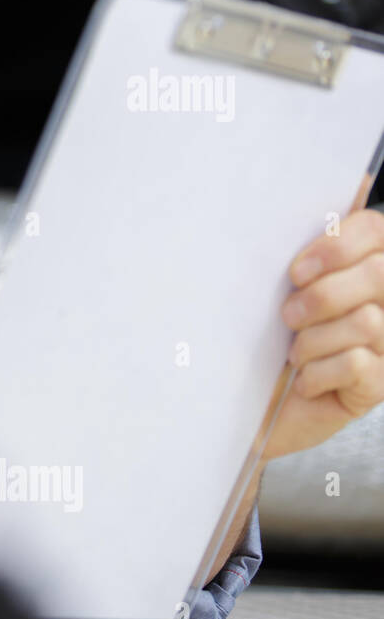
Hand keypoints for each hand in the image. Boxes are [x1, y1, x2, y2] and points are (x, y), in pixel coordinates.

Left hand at [269, 206, 383, 459]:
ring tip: (294, 355)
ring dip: (313, 340)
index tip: (295, 272)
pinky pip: (357, 363)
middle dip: (323, 296)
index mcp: (364, 268)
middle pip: (378, 274)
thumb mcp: (273, 293)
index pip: (375, 229)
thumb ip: (296, 259)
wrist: (247, 410)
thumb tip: (311, 208)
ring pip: (367, 321)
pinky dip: (317, 372)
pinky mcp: (379, 387)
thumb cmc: (262, 343)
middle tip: (288, 317)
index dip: (337, 246)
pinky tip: (304, 382)